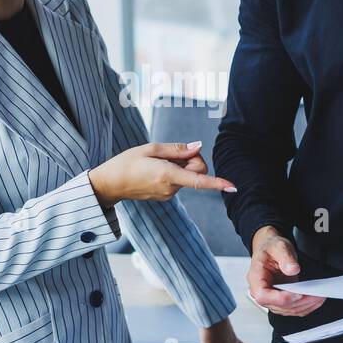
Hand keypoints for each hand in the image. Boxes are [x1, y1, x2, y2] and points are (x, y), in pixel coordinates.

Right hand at [87, 141, 235, 208]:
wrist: (110, 184)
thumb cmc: (127, 162)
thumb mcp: (150, 148)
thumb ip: (176, 149)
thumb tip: (197, 146)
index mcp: (167, 175)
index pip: (198, 180)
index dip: (217, 183)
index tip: (233, 186)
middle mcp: (170, 188)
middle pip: (197, 170)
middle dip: (191, 159)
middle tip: (170, 153)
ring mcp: (168, 194)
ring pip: (188, 175)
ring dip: (179, 165)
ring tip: (156, 163)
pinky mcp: (166, 196)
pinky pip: (179, 180)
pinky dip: (173, 172)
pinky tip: (155, 170)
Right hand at [246, 226, 325, 316]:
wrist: (271, 250)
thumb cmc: (271, 249)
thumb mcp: (278, 247)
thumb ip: (285, 257)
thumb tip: (292, 269)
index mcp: (256, 279)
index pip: (263, 296)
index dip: (281, 298)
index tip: (298, 293)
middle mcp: (261, 292)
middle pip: (279, 306)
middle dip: (300, 302)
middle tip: (316, 294)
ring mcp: (272, 298)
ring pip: (289, 310)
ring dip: (306, 305)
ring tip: (320, 296)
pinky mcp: (281, 301)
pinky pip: (294, 309)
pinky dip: (306, 306)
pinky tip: (316, 299)